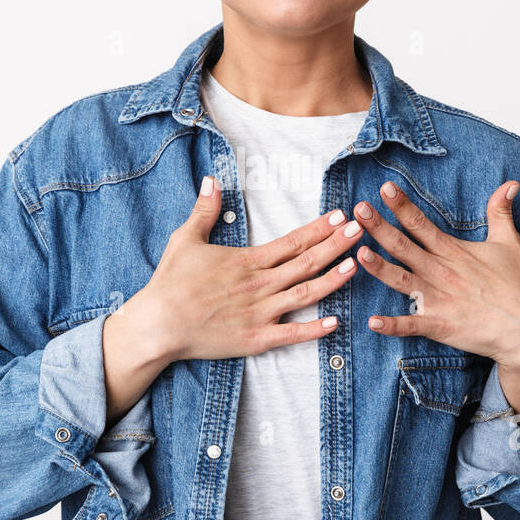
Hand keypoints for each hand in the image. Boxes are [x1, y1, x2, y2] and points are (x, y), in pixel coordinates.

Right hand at [130, 175, 365, 363]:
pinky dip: (314, 329)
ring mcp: (259, 313)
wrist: (157, 325)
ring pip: (305, 294)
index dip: (319, 228)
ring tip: (357, 265)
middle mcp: (259, 285)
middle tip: (361, 230)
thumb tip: (212, 180)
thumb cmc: (170, 283)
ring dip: (333, 279)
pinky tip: (336, 322)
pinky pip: (290, 334)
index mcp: (247, 261)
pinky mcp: (255, 339)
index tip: (341, 215)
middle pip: (306, 263)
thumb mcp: (185, 239)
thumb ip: (204, 210)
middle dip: (336, 245)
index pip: (292, 241)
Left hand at [351, 179, 519, 372]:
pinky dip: (392, 325)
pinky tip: (371, 322)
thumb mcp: (510, 243)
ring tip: (359, 254)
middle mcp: (441, 272)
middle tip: (357, 210)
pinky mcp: (440, 325)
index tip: (383, 188)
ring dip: (379, 268)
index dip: (401, 205)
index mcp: (453, 252)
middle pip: (403, 246)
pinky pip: (411, 325)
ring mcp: (439, 299)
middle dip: (379, 227)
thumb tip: (510, 184)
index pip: (421, 223)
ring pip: (401, 281)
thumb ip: (501, 213)